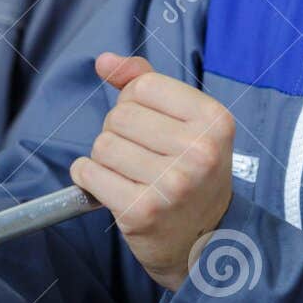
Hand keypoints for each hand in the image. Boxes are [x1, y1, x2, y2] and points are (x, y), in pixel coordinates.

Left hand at [69, 52, 234, 290]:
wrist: (202, 241)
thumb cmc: (190, 174)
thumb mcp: (185, 122)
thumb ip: (145, 82)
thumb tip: (104, 61)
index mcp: (214, 120)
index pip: (143, 86)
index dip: (134, 102)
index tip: (149, 125)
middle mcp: (199, 151)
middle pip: (120, 115)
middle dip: (119, 132)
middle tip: (141, 155)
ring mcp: (172, 184)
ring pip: (102, 144)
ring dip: (105, 157)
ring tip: (129, 173)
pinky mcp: (143, 211)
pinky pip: (89, 173)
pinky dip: (88, 176)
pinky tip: (109, 186)